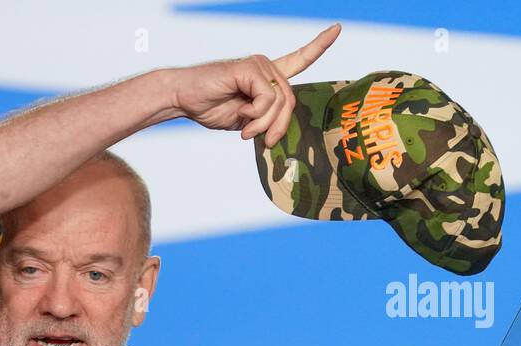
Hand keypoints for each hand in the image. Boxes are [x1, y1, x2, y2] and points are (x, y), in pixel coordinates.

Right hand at [173, 24, 341, 146]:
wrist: (184, 99)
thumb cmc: (209, 107)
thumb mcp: (245, 120)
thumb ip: (264, 121)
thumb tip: (278, 132)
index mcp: (265, 77)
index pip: (298, 59)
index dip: (318, 46)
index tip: (336, 29)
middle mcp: (265, 66)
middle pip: (289, 101)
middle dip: (279, 126)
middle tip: (264, 141)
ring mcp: (258, 65)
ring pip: (279, 102)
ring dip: (264, 123)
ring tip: (246, 130)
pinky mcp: (250, 68)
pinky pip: (267, 98)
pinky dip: (256, 113)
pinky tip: (242, 114)